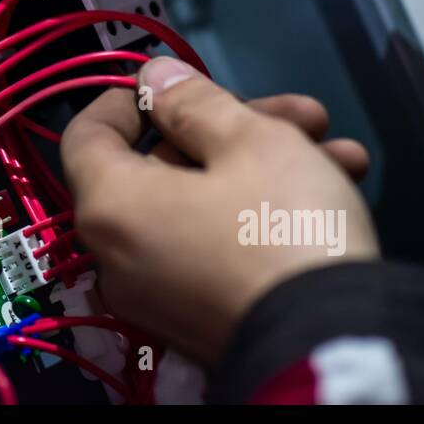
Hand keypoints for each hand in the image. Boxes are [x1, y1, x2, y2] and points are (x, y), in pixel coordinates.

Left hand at [60, 57, 376, 363]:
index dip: (129, 97)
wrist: (336, 344)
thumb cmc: (283, 234)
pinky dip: (261, 214)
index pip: (87, 135)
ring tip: (335, 151)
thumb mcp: (248, 141)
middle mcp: (120, 256)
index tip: (173, 81)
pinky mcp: (204, 317)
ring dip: (265, 165)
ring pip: (203, 204)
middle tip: (297, 114)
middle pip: (162, 167)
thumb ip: (195, 101)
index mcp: (111, 207)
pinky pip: (218, 247)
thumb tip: (156, 79)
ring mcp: (161, 294)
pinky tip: (333, 188)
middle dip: (233, 128)